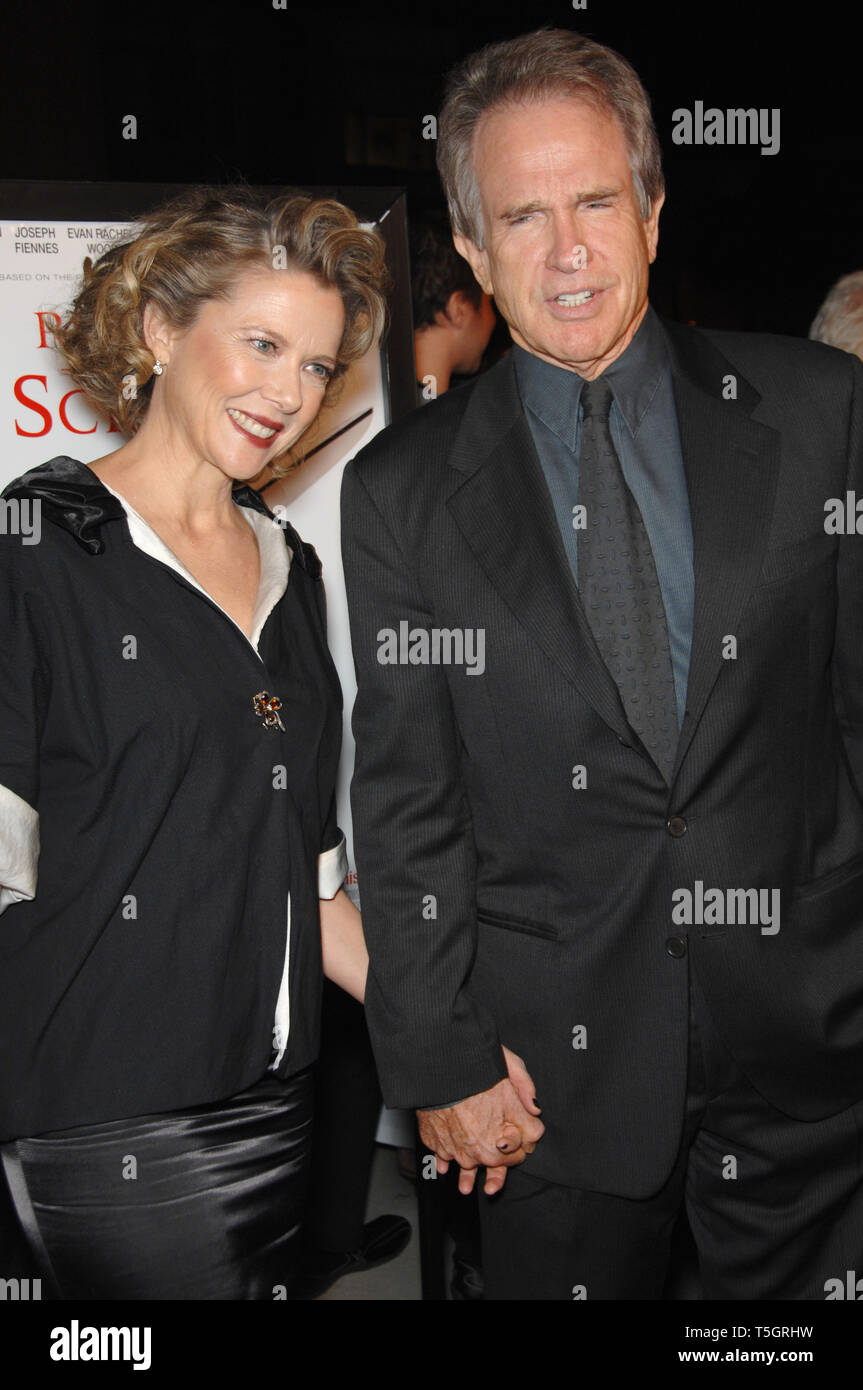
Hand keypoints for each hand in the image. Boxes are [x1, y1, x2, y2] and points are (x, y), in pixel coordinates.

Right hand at [417, 1047, 542, 1196]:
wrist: (437, 1068)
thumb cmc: (475, 1068)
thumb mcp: (512, 1069)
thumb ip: (526, 1091)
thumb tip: (535, 1109)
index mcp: (503, 1141)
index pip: (521, 1153)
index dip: (521, 1141)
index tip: (515, 1133)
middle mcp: (481, 1152)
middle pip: (494, 1164)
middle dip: (498, 1163)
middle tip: (496, 1161)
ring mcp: (456, 1151)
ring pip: (467, 1166)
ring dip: (468, 1172)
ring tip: (466, 1186)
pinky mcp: (435, 1144)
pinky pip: (442, 1158)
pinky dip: (445, 1160)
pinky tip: (445, 1165)